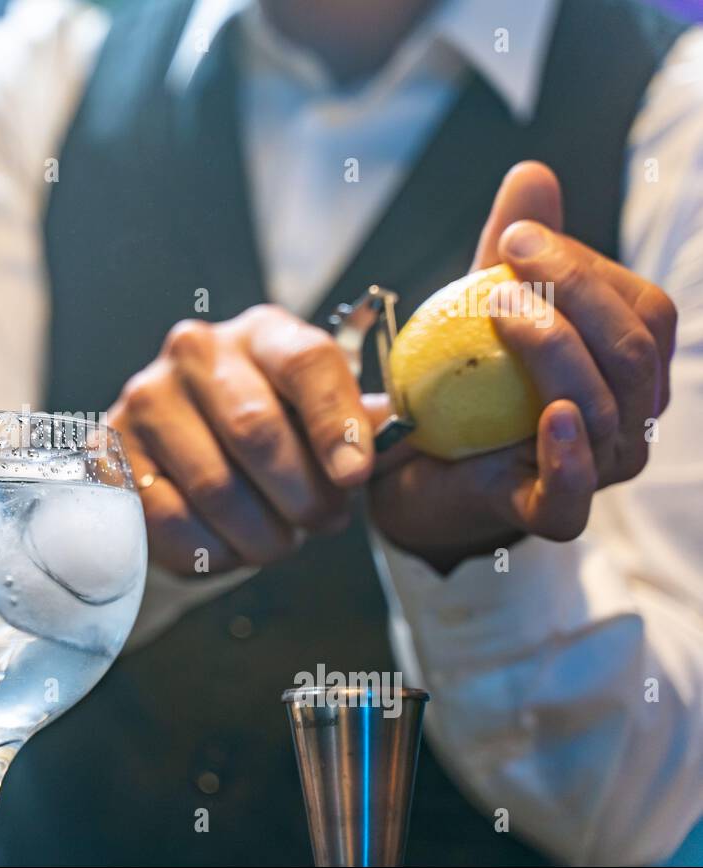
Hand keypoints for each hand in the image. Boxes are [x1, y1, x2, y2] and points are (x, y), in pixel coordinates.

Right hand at [105, 306, 374, 575]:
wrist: (179, 453)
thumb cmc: (269, 433)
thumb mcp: (318, 415)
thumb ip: (361, 426)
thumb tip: (402, 442)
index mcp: (262, 333)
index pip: (306, 364)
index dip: (337, 424)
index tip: (354, 479)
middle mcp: (196, 351)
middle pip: (256, 430)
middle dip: (301, 495)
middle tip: (322, 524)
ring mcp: (145, 399)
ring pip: (214, 485)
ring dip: (260, 534)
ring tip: (279, 543)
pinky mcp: (110, 451)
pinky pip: (168, 519)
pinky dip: (211, 549)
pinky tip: (230, 548)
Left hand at [369, 161, 676, 571]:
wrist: (410, 464)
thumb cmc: (463, 381)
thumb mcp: (484, 308)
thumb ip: (512, 250)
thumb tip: (532, 171)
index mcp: (629, 366)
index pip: (642, 311)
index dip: (588, 269)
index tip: (517, 238)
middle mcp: (630, 420)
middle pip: (632, 355)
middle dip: (576, 298)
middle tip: (505, 269)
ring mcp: (596, 471)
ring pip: (605, 411)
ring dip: (555, 351)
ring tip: (501, 310)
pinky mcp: (548, 512)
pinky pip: (576, 494)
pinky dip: (569, 454)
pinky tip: (550, 415)